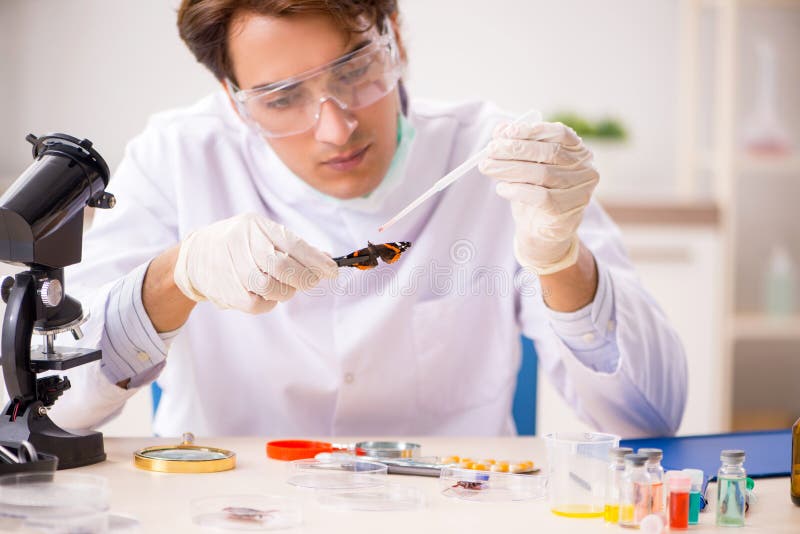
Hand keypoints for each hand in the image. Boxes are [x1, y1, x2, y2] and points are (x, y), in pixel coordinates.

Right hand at [173, 213, 337, 312]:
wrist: (194, 256)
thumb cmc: (240, 245)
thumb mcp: (263, 234)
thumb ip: (293, 246)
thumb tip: (326, 261)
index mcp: (257, 226)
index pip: (294, 245)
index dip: (317, 261)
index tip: (332, 272)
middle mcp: (244, 244)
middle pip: (284, 267)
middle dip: (305, 278)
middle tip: (312, 281)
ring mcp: (234, 268)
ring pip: (273, 288)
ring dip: (286, 291)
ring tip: (284, 286)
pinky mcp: (228, 291)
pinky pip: (259, 304)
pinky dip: (269, 302)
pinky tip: (265, 294)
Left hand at [479, 121, 598, 274]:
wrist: (541, 231)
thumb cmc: (535, 191)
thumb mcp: (527, 166)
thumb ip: (517, 146)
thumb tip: (500, 130)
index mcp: (579, 151)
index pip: (560, 134)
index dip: (534, 130)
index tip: (507, 132)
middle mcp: (586, 169)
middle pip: (549, 153)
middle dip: (515, 149)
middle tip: (490, 151)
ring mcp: (581, 192)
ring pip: (542, 174)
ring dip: (510, 169)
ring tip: (488, 167)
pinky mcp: (568, 212)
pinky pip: (540, 197)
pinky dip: (517, 190)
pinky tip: (501, 188)